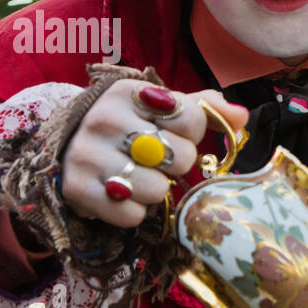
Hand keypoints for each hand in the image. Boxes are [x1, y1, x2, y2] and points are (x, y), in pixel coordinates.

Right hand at [60, 81, 247, 227]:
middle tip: (158, 159)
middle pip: (180, 157)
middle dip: (177, 163)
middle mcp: (104, 119)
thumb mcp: (161, 107)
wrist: (66, 146)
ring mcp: (87, 155)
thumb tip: (242, 116)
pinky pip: (132, 215)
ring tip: (140, 176)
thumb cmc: (127, 125)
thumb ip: (204, 107)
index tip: (176, 132)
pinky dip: (134, 211)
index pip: (192, 118)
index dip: (193, 132)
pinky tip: (122, 194)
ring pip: (157, 190)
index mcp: (128, 92)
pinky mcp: (78, 190)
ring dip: (156, 189)